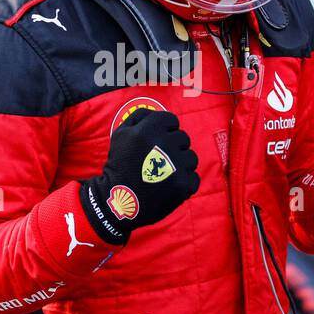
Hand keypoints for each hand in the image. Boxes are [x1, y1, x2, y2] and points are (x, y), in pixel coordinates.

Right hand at [80, 109, 199, 244]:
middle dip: (173, 147)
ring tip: (164, 174)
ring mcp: (176, 166)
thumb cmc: (119, 164)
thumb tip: (157, 112)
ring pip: (191, 157)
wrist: (119, 200)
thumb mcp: (120, 134)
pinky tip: (169, 186)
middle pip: (183, 138)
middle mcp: (165, 144)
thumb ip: (139, 116)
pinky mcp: (183, 185)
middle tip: (158, 160)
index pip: (171, 120)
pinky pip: (194, 177)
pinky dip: (184, 182)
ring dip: (181, 164)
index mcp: (149, 129)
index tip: (157, 142)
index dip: (165, 130)